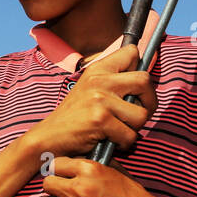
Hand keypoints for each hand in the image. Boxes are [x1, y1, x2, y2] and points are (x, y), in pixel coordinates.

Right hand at [25, 43, 156, 160]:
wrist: (47, 138)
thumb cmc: (73, 119)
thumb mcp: (88, 90)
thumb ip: (111, 82)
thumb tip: (144, 83)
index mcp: (97, 70)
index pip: (131, 53)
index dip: (140, 70)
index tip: (136, 88)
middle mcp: (99, 81)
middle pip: (145, 80)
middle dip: (149, 102)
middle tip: (139, 114)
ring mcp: (99, 99)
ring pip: (142, 114)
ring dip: (134, 129)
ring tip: (119, 131)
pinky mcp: (100, 119)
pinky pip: (130, 135)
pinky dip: (124, 144)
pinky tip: (110, 142)